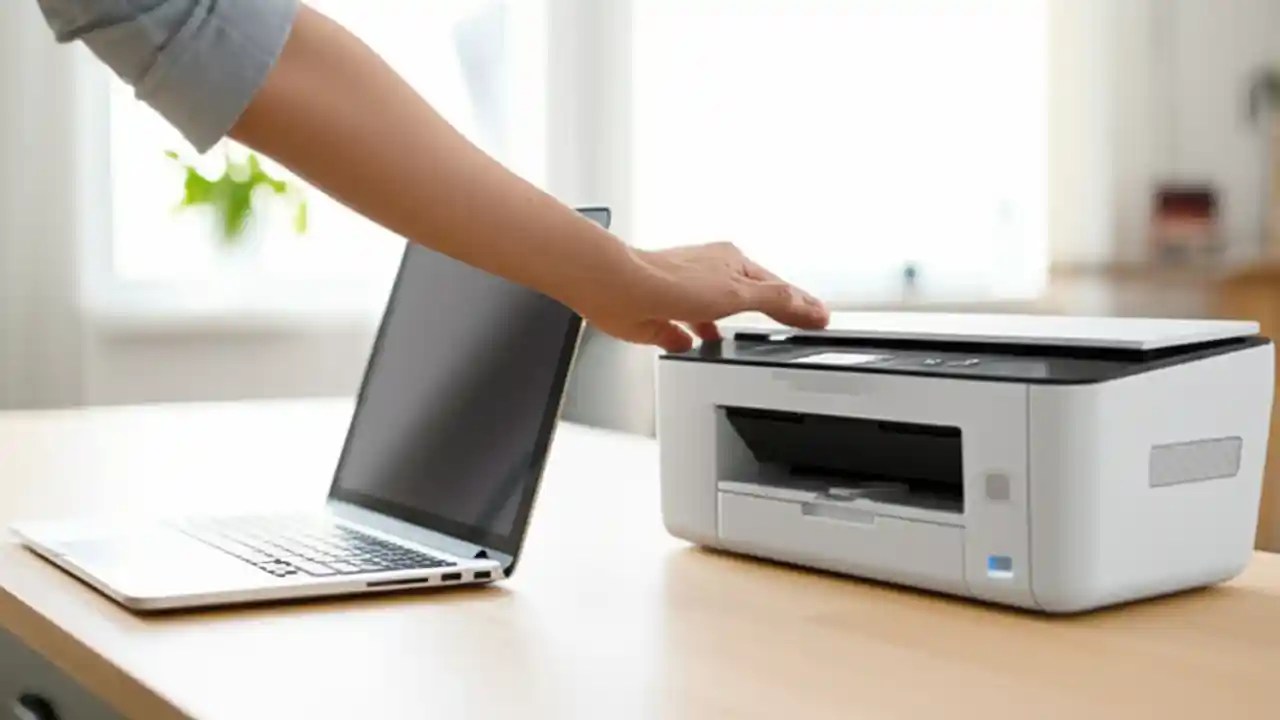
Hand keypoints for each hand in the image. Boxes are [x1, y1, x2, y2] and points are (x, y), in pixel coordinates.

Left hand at [582, 242, 830, 351]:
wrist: (621, 289)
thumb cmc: (672, 281)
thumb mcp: (739, 293)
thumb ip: (777, 302)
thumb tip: (812, 308)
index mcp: (729, 263)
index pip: (773, 286)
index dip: (797, 304)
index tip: (817, 317)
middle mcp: (706, 276)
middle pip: (744, 298)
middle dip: (762, 312)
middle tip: (787, 326)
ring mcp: (681, 297)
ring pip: (711, 314)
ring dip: (723, 328)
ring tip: (737, 343)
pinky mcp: (658, 318)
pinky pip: (678, 332)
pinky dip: (688, 341)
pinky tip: (692, 349)